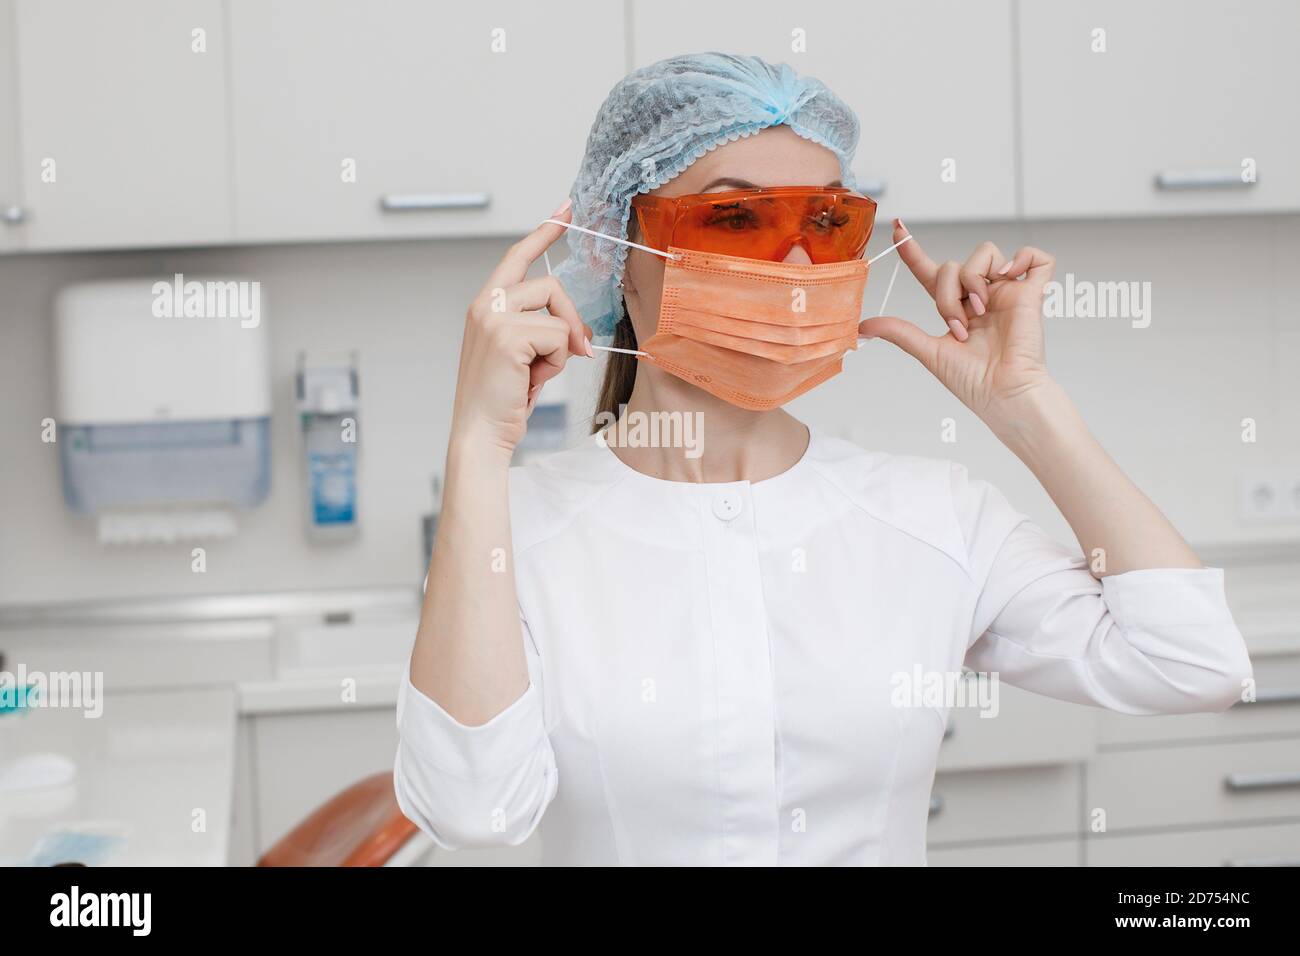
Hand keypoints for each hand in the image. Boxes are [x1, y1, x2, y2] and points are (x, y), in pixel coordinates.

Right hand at [449, 204, 592, 459]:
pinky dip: (555, 363)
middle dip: (571, 320)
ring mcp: (492, 316)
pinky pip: (558, 337)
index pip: (517, 256)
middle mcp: (485, 303)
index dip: (544, 232)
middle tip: (574, 353)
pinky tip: (533, 381)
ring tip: (538, 373)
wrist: (480, 434)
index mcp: (485, 304)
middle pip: (551, 284)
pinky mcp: (505, 335)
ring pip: (557, 313)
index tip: (566, 209)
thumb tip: (579, 335)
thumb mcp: (524, 357)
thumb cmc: (502, 400)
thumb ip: (543, 332)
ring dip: (560, 347)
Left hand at [859, 220, 1056, 432]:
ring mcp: (1006, 293)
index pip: (931, 272)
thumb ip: (898, 332)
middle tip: (958, 324)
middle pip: (953, 265)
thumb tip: (862, 325)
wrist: (1003, 393)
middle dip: (946, 293)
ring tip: (980, 311)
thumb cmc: (972, 381)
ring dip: (973, 280)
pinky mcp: (1032, 294)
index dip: (913, 251)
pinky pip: (1035, 257)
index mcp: (956, 309)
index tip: (896, 228)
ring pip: (984, 253)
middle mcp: (979, 297)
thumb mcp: (927, 351)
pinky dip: (1022, 258)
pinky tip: (1008, 277)